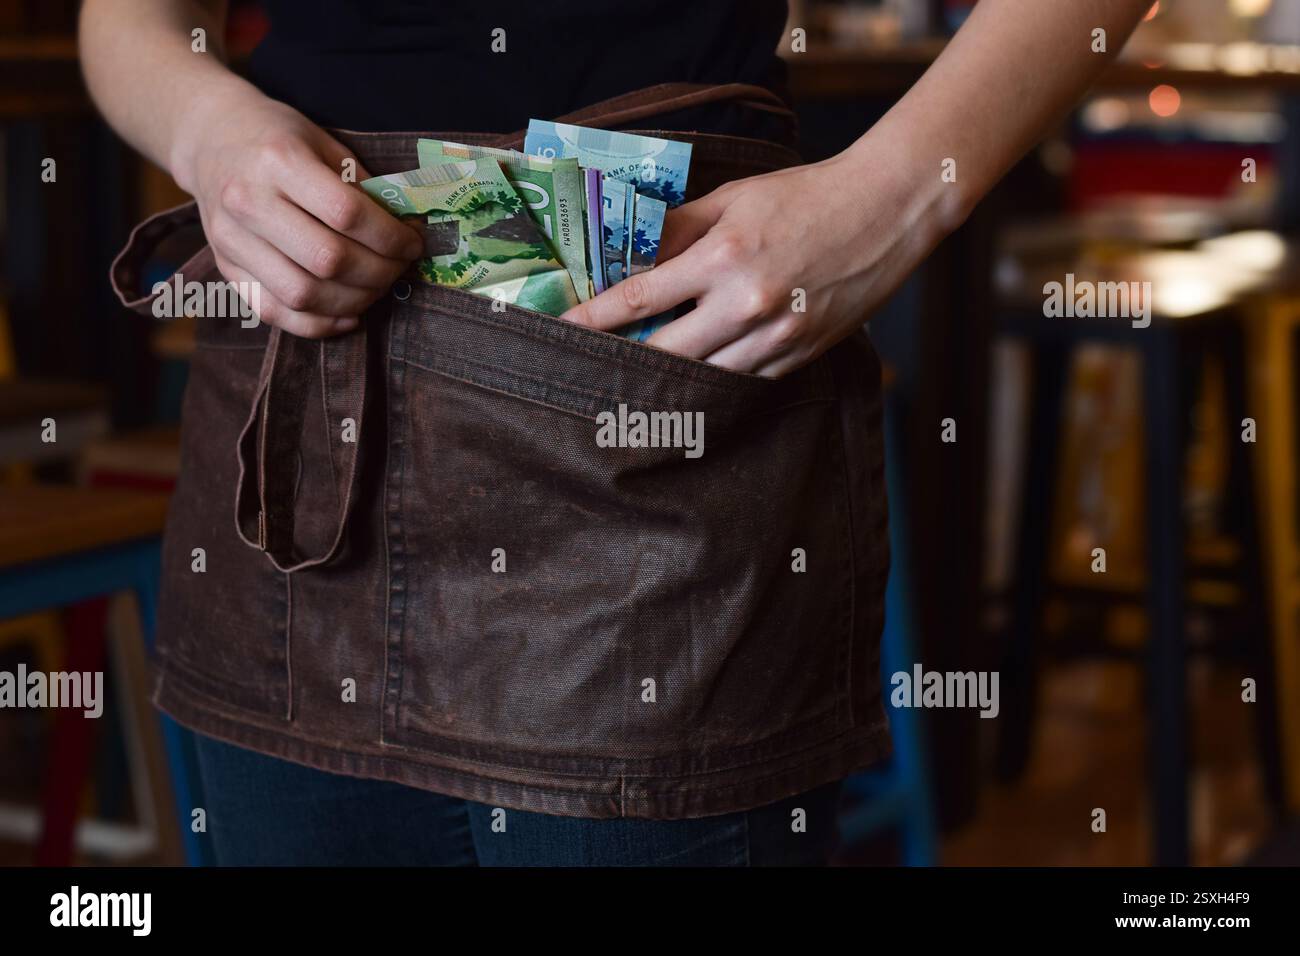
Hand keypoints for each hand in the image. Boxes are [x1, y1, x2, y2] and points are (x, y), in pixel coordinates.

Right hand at [172, 88, 423, 337]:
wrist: (210, 137)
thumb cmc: (278, 138)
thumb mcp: (323, 142)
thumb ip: (361, 186)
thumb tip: (405, 230)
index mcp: (279, 160)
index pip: (347, 214)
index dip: (391, 237)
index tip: (413, 243)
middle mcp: (248, 201)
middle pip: (327, 260)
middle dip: (380, 272)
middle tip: (400, 268)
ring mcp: (231, 239)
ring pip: (303, 295)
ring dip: (354, 301)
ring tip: (378, 288)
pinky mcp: (225, 267)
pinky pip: (275, 313)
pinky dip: (319, 324)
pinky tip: (349, 314)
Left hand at [560, 141, 960, 376]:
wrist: (885, 211)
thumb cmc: (805, 196)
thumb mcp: (733, 199)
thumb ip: (677, 230)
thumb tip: (629, 254)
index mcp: (723, 257)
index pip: (640, 297)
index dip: (595, 318)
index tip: (564, 329)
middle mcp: (746, 305)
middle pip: (663, 354)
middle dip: (623, 361)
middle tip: (591, 366)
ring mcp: (775, 339)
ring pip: (701, 378)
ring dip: (667, 378)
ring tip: (636, 377)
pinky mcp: (797, 358)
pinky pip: (741, 382)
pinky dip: (713, 380)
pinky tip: (694, 375)